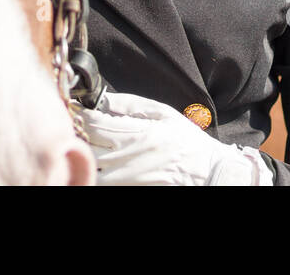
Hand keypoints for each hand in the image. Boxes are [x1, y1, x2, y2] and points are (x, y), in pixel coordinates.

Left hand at [81, 90, 273, 185]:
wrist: (210, 173)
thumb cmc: (188, 142)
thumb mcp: (164, 114)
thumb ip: (131, 105)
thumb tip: (104, 99)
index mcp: (140, 134)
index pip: (95, 124)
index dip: (82, 116)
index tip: (79, 111)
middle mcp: (131, 158)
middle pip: (89, 146)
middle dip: (81, 134)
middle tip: (80, 126)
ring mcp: (129, 179)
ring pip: (93, 168)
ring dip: (88, 155)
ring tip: (92, 146)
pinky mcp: (131, 189)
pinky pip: (104, 181)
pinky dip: (99, 172)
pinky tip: (104, 162)